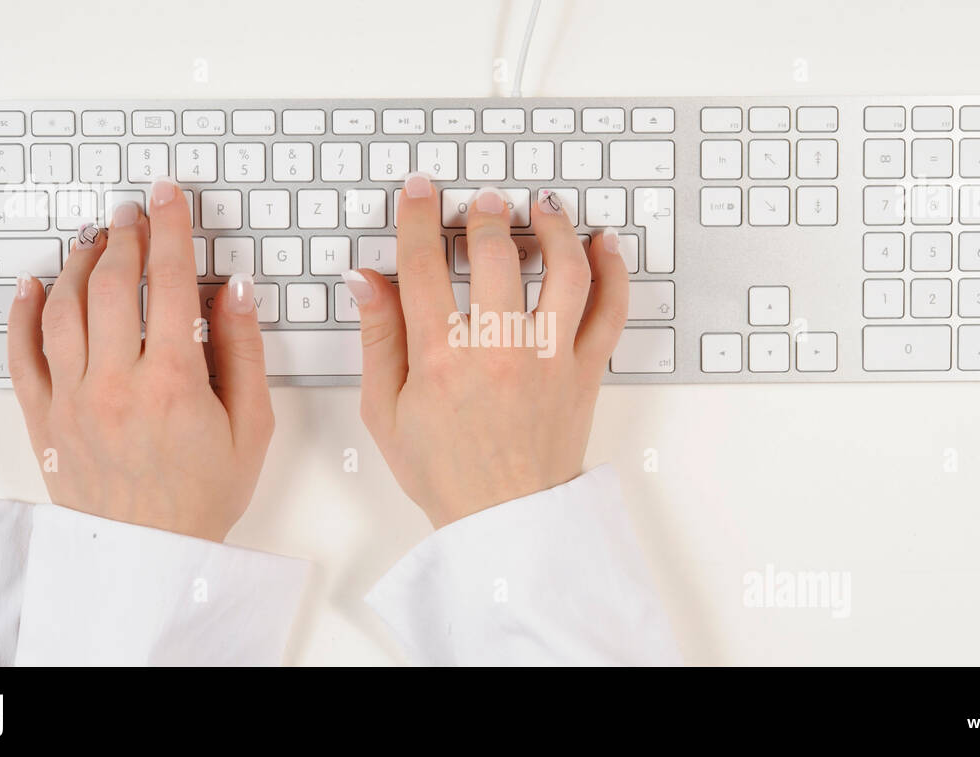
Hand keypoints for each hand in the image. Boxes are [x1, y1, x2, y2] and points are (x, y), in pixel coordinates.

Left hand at [6, 179, 273, 541]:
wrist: (153, 555)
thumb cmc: (205, 494)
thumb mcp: (252, 426)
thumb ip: (245, 352)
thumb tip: (235, 291)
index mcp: (174, 383)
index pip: (171, 282)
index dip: (171, 230)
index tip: (168, 198)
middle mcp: (116, 385)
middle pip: (112, 285)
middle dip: (124, 237)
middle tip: (133, 213)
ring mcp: (73, 401)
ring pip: (64, 309)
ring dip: (80, 264)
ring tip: (96, 241)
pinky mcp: (45, 420)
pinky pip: (22, 355)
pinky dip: (24, 313)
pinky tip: (35, 285)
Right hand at [345, 176, 628, 527]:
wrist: (504, 522)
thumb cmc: (445, 472)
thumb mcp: (386, 413)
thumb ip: (378, 340)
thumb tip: (366, 282)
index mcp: (442, 359)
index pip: (423, 265)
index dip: (418, 217)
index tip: (420, 191)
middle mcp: (499, 351)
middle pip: (496, 255)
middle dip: (486, 214)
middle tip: (482, 201)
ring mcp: (548, 359)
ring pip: (563, 271)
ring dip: (554, 227)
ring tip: (543, 207)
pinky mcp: (585, 372)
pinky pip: (611, 311)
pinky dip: (614, 271)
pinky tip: (603, 244)